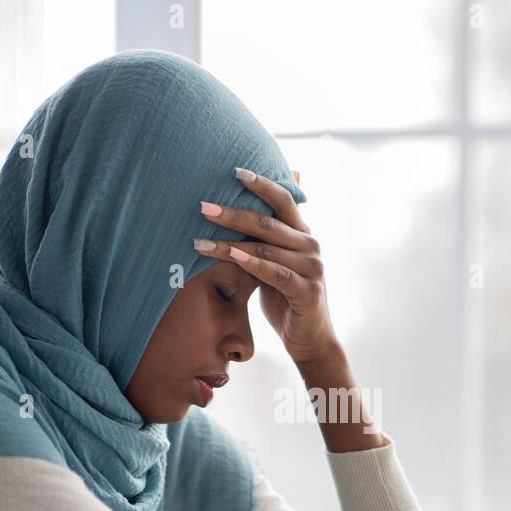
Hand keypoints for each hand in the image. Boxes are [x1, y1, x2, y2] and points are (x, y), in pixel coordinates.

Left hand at [196, 168, 338, 365]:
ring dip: (229, 243)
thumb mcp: (272, 266)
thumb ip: (262, 243)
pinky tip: (230, 254)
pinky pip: (275, 273)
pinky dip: (252, 263)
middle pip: (268, 222)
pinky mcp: (307, 291)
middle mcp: (310, 246)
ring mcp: (312, 268)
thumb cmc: (285, 301)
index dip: (261, 183)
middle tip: (202, 206)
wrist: (309, 340)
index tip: (235, 171)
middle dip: (232, 213)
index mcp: (302, 235)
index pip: (284, 200)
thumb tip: (230, 219)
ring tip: (199, 241)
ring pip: (266, 248)